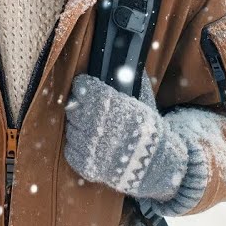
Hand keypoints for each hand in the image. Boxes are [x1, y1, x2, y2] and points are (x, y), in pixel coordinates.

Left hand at [63, 74, 187, 200]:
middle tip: (93, 110)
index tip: (86, 87)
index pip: (82, 87)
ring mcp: (90, 148)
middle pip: (73, 107)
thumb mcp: (142, 100)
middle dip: (81, 107)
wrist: (155, 165)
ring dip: (80, 127)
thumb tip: (122, 60)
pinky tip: (94, 144)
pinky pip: (71, 149)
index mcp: (111, 105)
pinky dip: (79, 146)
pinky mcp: (85, 166)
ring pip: (71, 128)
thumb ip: (129, 79)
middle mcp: (97, 126)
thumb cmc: (148, 128)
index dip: (84, 86)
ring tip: (97, 129)